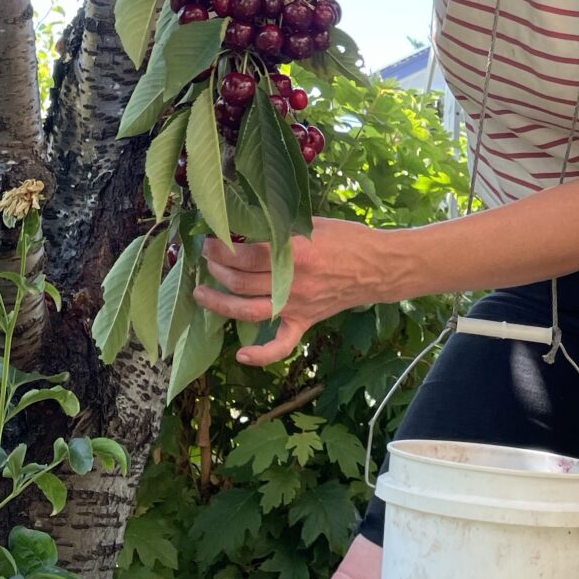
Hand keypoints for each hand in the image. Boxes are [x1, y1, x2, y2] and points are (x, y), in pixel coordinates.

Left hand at [193, 215, 386, 363]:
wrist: (377, 266)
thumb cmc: (346, 238)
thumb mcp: (310, 223)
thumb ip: (279, 227)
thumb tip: (244, 227)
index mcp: (295, 253)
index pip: (246, 255)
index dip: (222, 249)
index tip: (210, 241)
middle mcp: (292, 283)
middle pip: (241, 282)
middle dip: (216, 269)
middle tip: (207, 258)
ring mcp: (298, 306)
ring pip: (249, 311)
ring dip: (220, 304)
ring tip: (201, 293)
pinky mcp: (305, 321)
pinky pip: (282, 344)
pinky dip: (262, 354)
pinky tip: (241, 355)